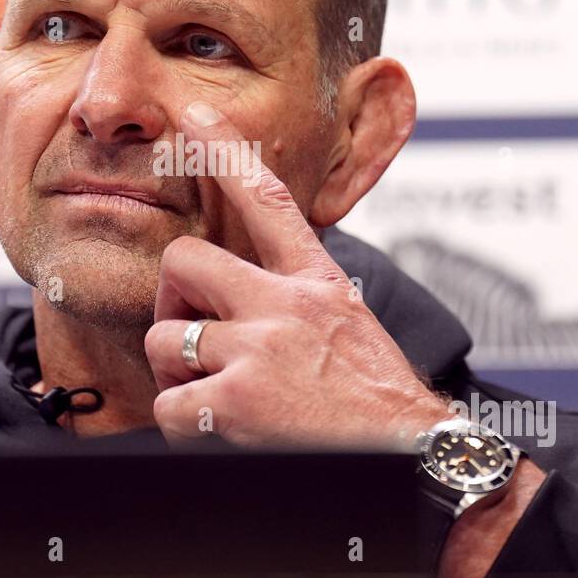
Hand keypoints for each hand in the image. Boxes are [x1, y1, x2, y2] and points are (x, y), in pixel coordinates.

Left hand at [143, 101, 452, 450]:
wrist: (414, 462)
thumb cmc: (379, 407)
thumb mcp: (352, 330)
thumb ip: (300, 304)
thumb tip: (249, 300)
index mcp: (318, 285)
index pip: (269, 202)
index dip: (227, 152)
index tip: (195, 115)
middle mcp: (285, 307)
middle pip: (184, 262)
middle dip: (173, 301)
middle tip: (189, 334)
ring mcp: (257, 351)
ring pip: (164, 339)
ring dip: (177, 374)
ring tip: (214, 398)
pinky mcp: (234, 402)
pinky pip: (167, 404)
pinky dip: (182, 425)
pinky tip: (219, 433)